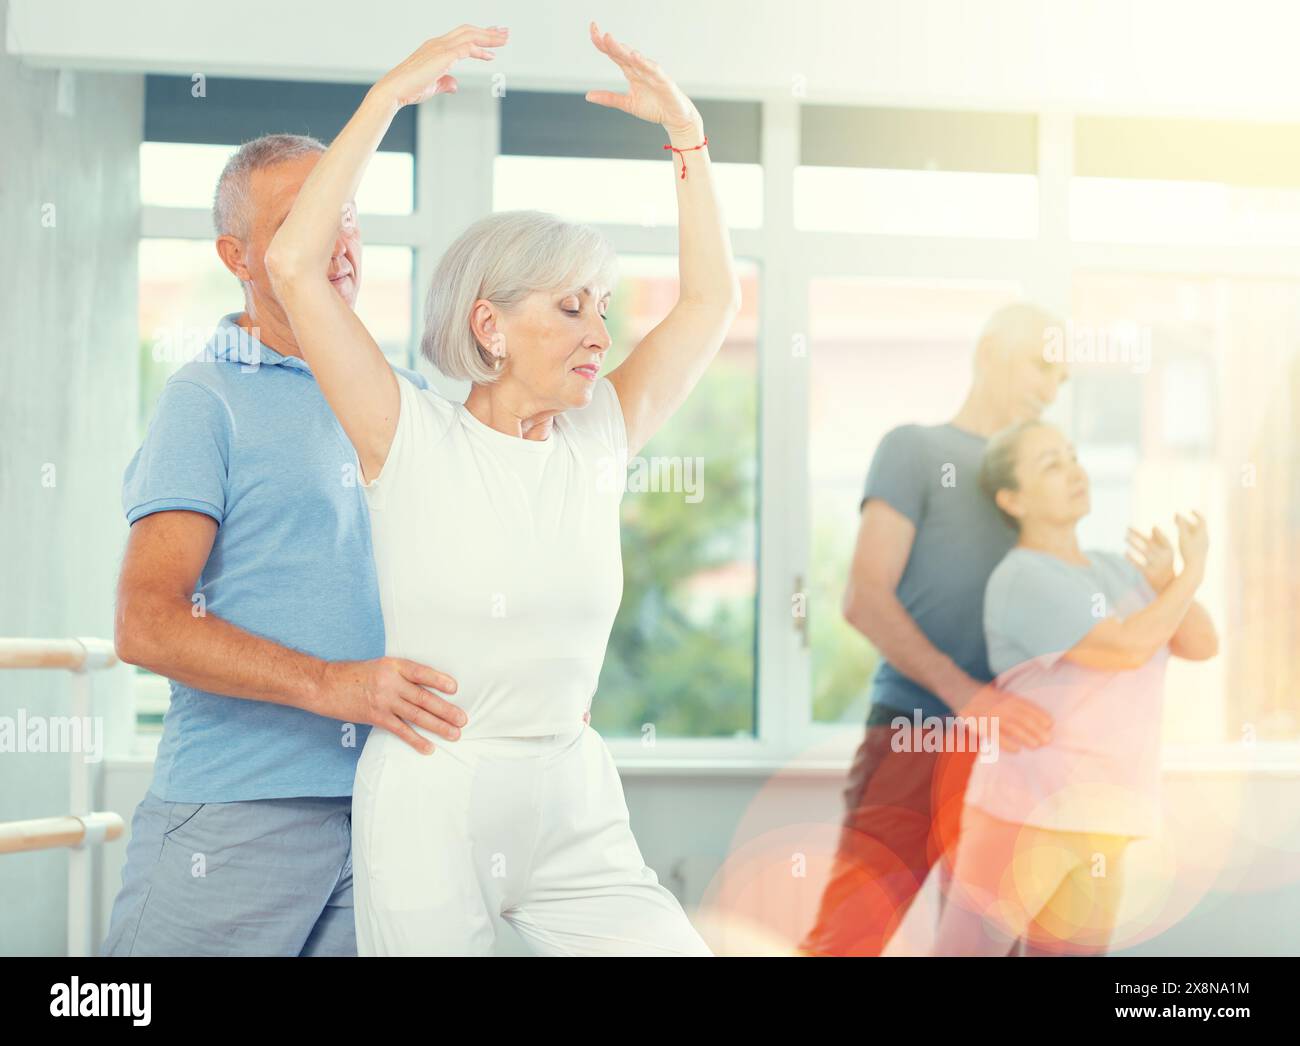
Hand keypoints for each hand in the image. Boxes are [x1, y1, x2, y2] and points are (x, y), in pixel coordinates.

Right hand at [323, 657, 465, 753]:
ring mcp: (383, 700)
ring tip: (454, 733)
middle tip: (463, 719)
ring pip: (416, 715)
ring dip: (438, 726)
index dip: (439, 680)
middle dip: (446, 710)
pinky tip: (428, 747)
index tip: (455, 688)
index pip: (421, 672)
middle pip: (424, 697)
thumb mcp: (378, 667)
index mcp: (393, 665)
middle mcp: (391, 682)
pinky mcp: (375, 716)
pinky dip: (416, 740)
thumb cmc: (352, 675)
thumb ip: (399, 675)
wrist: (324, 685)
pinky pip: (400, 730)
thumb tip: (422, 688)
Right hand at [373, 24, 508, 107]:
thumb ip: (445, 83)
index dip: (478, 35)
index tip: (493, 37)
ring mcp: (440, 47)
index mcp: (435, 47)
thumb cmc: (410, 89)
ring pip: (470, 35)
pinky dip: (480, 50)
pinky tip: (491, 56)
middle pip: (468, 30)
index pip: (461, 35)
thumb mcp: (433, 86)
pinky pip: (467, 48)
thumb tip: (455, 85)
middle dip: (488, 31)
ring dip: (489, 37)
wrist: (395, 90)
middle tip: (505, 32)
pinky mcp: (443, 55)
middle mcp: (438, 43)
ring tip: (504, 39)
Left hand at [585, 21, 701, 135]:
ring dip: (622, 49)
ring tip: (610, 40)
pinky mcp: (663, 80)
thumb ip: (609, 98)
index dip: (603, 44)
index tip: (593, 31)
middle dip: (610, 43)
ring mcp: (651, 72)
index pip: (614, 54)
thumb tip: (588, 96)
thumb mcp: (627, 104)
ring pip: (635, 58)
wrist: (674, 118)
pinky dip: (643, 62)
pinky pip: (652, 69)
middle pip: (623, 52)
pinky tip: (634, 56)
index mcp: (631, 71)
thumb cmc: (654, 107)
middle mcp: (640, 68)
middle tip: (598, 33)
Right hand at [957, 682, 1052, 753]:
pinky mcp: (978, 723)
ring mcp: (989, 714)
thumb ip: (1013, 703)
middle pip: (1021, 718)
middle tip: (1048, 740)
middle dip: (1036, 729)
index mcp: (1006, 697)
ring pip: (1010, 726)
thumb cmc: (981, 694)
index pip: (1026, 706)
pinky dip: (1005, 743)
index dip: (1039, 714)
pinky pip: (994, 735)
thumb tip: (1033, 715)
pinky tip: (1016, 750)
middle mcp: (1000, 704)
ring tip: (1036, 745)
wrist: (957, 688)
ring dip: (1025, 736)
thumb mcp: (999, 694)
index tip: (1050, 724)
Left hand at [1126, 524, 1174, 590]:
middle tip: (1127, 528)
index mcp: (1170, 552)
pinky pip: (1139, 564)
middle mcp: (1164, 558)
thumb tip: (1153, 527)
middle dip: (1138, 534)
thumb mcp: (1166, 554)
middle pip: (1150, 543)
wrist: (1167, 586)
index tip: (1150, 525)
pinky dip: (1132, 558)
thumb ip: (1160, 540)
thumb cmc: (1166, 566)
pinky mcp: (1150, 574)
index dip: (1156, 532)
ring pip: (1144, 552)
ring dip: (1134, 544)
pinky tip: (1125, 553)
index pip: (1162, 538)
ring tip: (1125, 537)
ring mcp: (1157, 566)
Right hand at [1175, 510, 1208, 578]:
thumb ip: (1180, 525)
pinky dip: (1189, 536)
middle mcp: (1205, 538)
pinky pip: (1196, 540)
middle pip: (1198, 526)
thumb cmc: (1188, 552)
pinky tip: (1183, 540)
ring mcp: (1204, 546)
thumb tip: (1177, 513)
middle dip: (1188, 521)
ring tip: (1180, 528)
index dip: (1196, 514)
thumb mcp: (1182, 537)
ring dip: (1188, 529)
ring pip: (1197, 534)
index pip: (1202, 520)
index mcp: (1203, 533)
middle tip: (1179, 518)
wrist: (1195, 568)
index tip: (1190, 510)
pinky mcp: (1201, 552)